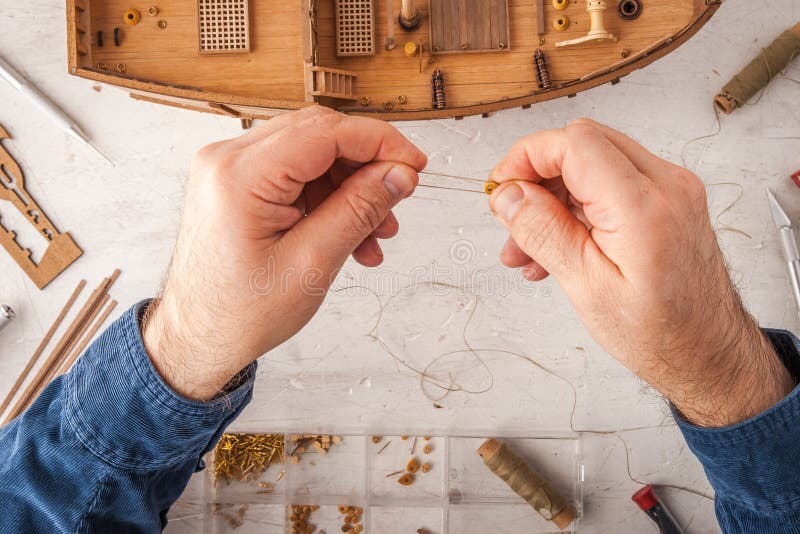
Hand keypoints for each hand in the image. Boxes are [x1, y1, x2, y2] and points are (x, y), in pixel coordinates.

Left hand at [142, 107, 425, 399]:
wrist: (197, 339)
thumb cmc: (241, 313)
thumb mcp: (313, 263)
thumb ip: (359, 209)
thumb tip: (400, 174)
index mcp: (240, 175)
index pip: (326, 132)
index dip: (380, 142)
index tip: (415, 166)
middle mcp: (228, 160)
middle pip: (318, 136)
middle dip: (366, 166)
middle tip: (399, 198)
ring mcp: (228, 170)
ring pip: (310, 156)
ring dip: (350, 188)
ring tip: (376, 234)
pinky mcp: (235, 184)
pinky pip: (293, 176)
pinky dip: (327, 199)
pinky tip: (351, 235)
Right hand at [489, 119, 793, 426]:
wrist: (706, 351)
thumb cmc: (659, 332)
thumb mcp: (586, 286)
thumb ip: (543, 231)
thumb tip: (508, 195)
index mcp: (644, 206)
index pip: (575, 143)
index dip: (528, 156)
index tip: (502, 187)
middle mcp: (666, 185)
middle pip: (583, 144)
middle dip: (537, 176)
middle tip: (510, 214)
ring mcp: (671, 190)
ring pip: (593, 164)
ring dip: (553, 197)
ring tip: (526, 247)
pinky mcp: (668, 201)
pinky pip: (610, 184)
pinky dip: (576, 206)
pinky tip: (555, 246)